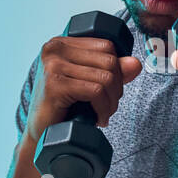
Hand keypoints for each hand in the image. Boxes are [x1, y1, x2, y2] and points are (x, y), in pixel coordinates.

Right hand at [22, 35, 142, 147]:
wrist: (42, 134)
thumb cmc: (64, 108)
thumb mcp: (89, 83)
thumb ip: (112, 70)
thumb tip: (135, 63)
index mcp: (61, 43)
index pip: (106, 46)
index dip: (117, 70)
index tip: (110, 91)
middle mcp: (55, 49)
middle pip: (109, 61)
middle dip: (116, 88)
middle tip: (108, 106)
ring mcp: (53, 66)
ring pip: (106, 77)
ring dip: (111, 101)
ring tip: (103, 114)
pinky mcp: (54, 85)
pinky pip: (96, 91)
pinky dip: (103, 108)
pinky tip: (98, 119)